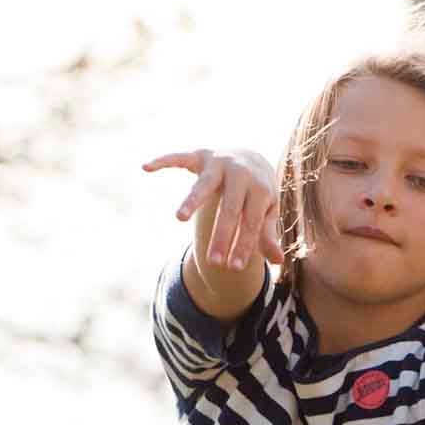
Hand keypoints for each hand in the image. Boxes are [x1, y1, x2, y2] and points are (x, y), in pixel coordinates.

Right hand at [142, 147, 284, 271]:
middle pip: (229, 210)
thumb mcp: (266, 211)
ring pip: (204, 184)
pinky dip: (163, 160)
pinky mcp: (200, 156)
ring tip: (179, 218)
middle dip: (221, 236)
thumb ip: (267, 234)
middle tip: (213, 263)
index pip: (251, 223)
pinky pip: (179, 157)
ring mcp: (219, 164)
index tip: (234, 269)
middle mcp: (240, 175)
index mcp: (260, 190)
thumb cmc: (257, 192)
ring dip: (192, 200)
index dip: (243, 246)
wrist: (251, 156)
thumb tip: (278, 262)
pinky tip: (145, 167)